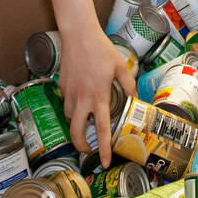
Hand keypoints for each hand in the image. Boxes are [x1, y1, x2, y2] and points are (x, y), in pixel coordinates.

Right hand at [58, 24, 135, 168]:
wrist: (78, 35)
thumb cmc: (101, 50)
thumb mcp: (121, 66)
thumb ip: (129, 85)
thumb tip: (136, 99)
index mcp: (99, 96)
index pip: (102, 129)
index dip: (103, 148)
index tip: (104, 162)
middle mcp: (82, 98)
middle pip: (76, 131)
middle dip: (80, 146)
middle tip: (88, 149)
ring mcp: (69, 93)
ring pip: (70, 117)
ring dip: (78, 122)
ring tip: (87, 118)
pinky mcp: (61, 86)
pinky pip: (66, 102)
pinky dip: (73, 105)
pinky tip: (81, 96)